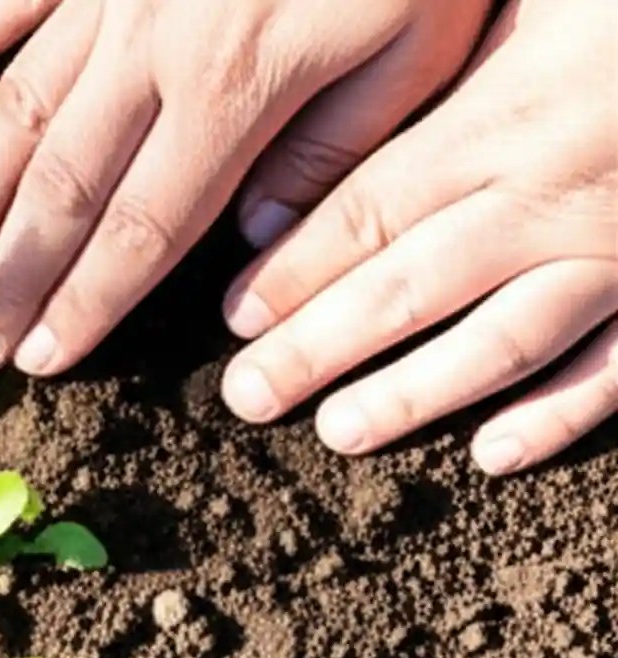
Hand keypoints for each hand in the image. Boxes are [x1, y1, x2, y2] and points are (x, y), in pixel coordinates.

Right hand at [0, 0, 490, 374]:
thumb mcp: (417, 45)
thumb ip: (332, 149)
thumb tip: (253, 241)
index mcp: (234, 86)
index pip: (144, 227)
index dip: (86, 301)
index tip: (39, 360)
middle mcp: (151, 47)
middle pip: (63, 187)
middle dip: (9, 278)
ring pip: (20, 109)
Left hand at [221, 0, 617, 474]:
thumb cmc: (615, 12)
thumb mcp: (520, 6)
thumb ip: (430, 70)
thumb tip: (326, 114)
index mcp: (502, 117)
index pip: (369, 212)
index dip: (294, 272)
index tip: (235, 316)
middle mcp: (551, 194)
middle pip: (411, 288)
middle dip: (318, 348)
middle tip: (248, 396)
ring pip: (501, 340)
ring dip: (413, 394)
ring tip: (336, 431)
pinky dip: (558, 415)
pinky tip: (493, 454)